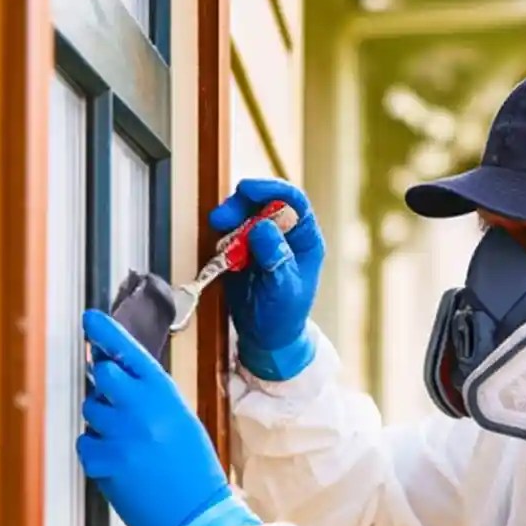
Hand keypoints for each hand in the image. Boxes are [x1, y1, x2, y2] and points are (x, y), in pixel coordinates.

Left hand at [77, 310, 258, 525]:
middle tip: (116, 402)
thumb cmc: (194, 472)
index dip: (107, 333)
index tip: (89, 319)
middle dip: (104, 385)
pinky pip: (85, 444)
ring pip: (90, 412)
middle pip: (102, 376)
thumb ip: (153, 400)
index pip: (131, 354)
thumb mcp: (183, 423)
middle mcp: (141, 411)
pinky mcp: (104, 462)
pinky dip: (97, 453)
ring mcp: (120, 436)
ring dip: (102, 423)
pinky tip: (122, 465)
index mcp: (166, 398)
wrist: (197, 515)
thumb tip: (121, 381)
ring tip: (129, 445)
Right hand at [209, 178, 325, 380]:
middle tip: (223, 217)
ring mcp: (262, 238)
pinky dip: (221, 235)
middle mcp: (285, 233)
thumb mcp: (284, 291)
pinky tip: (220, 250)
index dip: (272, 189)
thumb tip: (264, 229)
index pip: (294, 201)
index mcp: (305, 239)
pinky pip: (229, 231)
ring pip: (243, 212)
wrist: (265, 335)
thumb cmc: (284, 316)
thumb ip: (276, 260)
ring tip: (219, 231)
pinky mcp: (241, 247)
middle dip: (241, 203)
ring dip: (228, 217)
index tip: (248, 190)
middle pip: (263, 201)